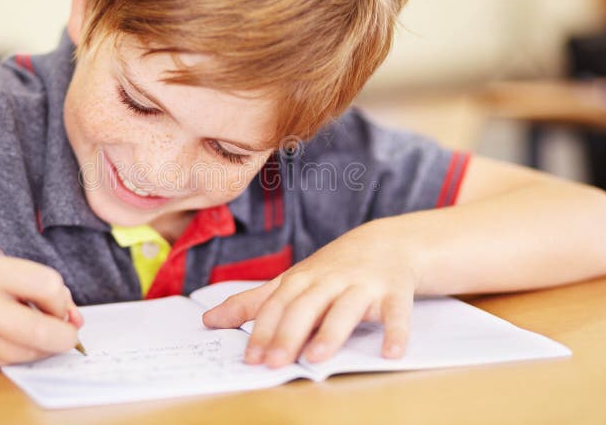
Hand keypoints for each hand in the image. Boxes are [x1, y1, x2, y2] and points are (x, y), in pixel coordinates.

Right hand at [0, 255, 82, 370]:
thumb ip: (34, 286)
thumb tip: (73, 316)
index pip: (47, 284)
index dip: (62, 299)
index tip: (59, 305)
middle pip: (42, 329)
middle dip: (64, 336)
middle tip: (68, 334)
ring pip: (27, 351)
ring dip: (42, 347)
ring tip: (33, 333)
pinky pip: (7, 362)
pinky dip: (19, 355)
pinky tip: (11, 343)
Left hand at [201, 225, 417, 367]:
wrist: (387, 242)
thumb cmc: (331, 269)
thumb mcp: (291, 281)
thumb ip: (252, 303)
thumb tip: (209, 320)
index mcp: (302, 279)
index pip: (277, 305)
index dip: (262, 331)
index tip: (249, 357)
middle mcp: (330, 280)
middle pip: (306, 307)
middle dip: (288, 334)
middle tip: (274, 362)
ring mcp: (363, 285)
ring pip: (346, 309)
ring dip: (331, 333)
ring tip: (316, 358)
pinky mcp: (394, 293)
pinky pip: (396, 313)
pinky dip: (396, 332)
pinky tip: (391, 353)